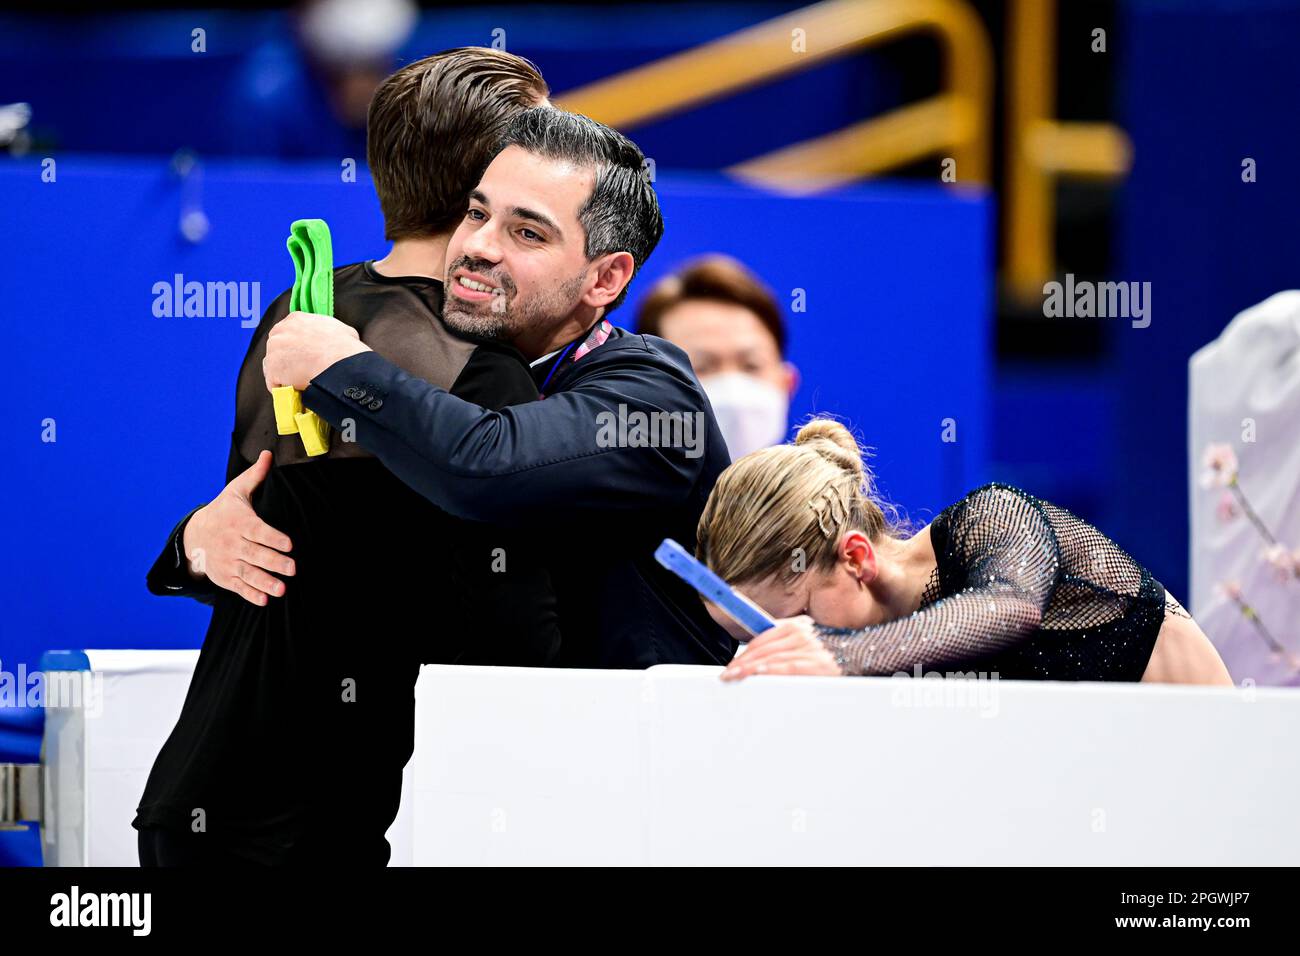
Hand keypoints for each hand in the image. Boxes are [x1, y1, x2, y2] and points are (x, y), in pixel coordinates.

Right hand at [182, 451, 294, 605]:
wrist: (194, 535)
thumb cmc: (224, 511)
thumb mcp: (236, 492)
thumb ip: (256, 476)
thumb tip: (269, 454)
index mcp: (239, 523)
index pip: (258, 531)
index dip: (272, 538)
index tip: (289, 544)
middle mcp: (233, 544)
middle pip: (255, 554)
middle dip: (274, 562)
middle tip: (292, 568)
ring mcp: (229, 562)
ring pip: (248, 574)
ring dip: (265, 583)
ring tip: (282, 590)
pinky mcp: (226, 577)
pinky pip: (239, 587)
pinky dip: (251, 594)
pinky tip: (265, 600)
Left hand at [263, 311, 368, 391]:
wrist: (339, 362)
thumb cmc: (344, 347)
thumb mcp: (341, 330)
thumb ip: (330, 331)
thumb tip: (337, 338)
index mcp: (296, 319)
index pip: (286, 332)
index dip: (295, 345)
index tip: (302, 354)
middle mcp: (280, 331)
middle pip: (276, 347)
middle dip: (286, 358)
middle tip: (301, 368)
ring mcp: (273, 351)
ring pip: (272, 366)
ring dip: (283, 374)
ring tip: (298, 382)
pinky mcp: (272, 369)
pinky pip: (273, 383)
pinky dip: (283, 389)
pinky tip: (295, 390)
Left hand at [720, 616, 843, 680]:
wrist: (864, 653)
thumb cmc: (834, 651)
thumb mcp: (809, 639)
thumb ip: (787, 643)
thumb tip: (762, 656)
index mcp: (797, 626)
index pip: (764, 636)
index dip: (746, 650)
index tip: (734, 661)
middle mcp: (801, 634)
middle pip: (763, 647)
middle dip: (743, 662)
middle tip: (728, 674)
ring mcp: (808, 648)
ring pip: (771, 657)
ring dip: (749, 668)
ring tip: (735, 677)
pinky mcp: (816, 664)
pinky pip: (787, 666)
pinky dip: (770, 670)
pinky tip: (757, 674)